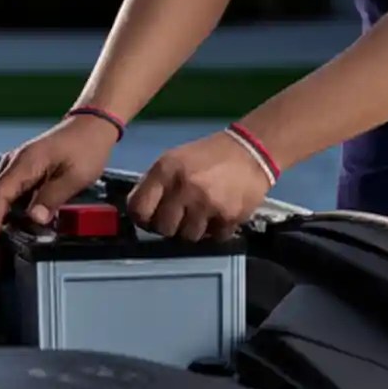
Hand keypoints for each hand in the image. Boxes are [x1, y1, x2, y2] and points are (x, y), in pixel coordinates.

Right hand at [0, 116, 118, 266]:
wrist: (90, 125)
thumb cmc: (86, 148)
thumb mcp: (75, 176)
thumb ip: (53, 198)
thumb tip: (34, 220)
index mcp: (22, 165)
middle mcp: (11, 165)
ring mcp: (13, 166)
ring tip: (1, 249)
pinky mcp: (19, 170)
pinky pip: (1, 195)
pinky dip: (0, 215)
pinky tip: (10, 230)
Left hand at [127, 131, 273, 241]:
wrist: (251, 150)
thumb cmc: (208, 155)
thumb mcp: (174, 159)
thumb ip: (154, 184)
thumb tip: (137, 211)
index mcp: (166, 171)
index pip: (139, 209)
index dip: (142, 218)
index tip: (150, 218)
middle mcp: (184, 188)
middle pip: (163, 229)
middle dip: (169, 226)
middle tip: (179, 217)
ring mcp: (208, 204)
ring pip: (188, 237)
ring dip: (193, 229)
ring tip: (201, 215)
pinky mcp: (229, 217)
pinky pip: (214, 238)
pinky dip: (215, 231)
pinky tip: (219, 215)